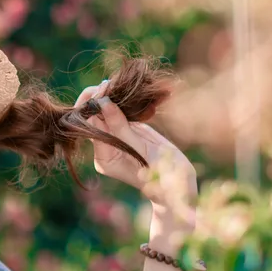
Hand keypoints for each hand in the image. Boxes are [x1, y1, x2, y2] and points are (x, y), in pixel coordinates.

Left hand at [75, 78, 196, 207]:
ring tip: (117, 84)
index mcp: (104, 159)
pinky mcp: (127, 136)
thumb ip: (121, 127)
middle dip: (99, 100)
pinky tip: (126, 93)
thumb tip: (103, 103)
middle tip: (109, 83)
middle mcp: (105, 151)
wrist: (180, 187)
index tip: (103, 88)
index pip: (91, 128)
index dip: (94, 107)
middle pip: (95, 121)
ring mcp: (115, 143)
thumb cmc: (164, 175)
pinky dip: (122, 105)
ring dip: (110, 99)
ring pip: (106, 117)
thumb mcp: (143, 148)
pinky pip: (119, 118)